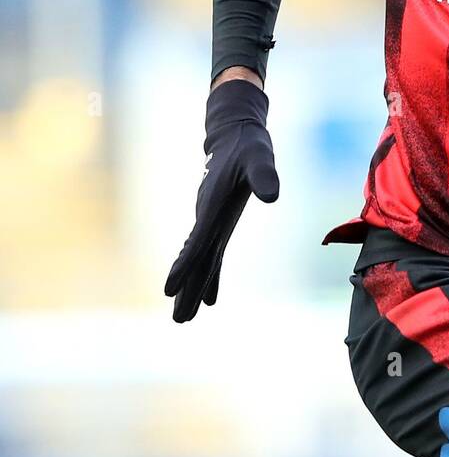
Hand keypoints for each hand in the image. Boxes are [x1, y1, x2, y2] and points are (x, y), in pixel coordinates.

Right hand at [165, 79, 278, 322]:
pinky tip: (207, 298)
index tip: (169, 289)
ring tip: (184, 318)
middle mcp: (207, 218)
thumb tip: (271, 196)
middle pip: (194, 260)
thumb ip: (264, 175)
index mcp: (211, 206)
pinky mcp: (219, 223)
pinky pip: (210, 254)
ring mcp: (211, 222)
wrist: (236, 136)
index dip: (183, 266)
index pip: (196, 242)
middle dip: (186, 289)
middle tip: (178, 321)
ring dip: (193, 288)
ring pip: (200, 261)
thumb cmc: (249, 146)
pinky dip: (208, 275)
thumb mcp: (260, 157)